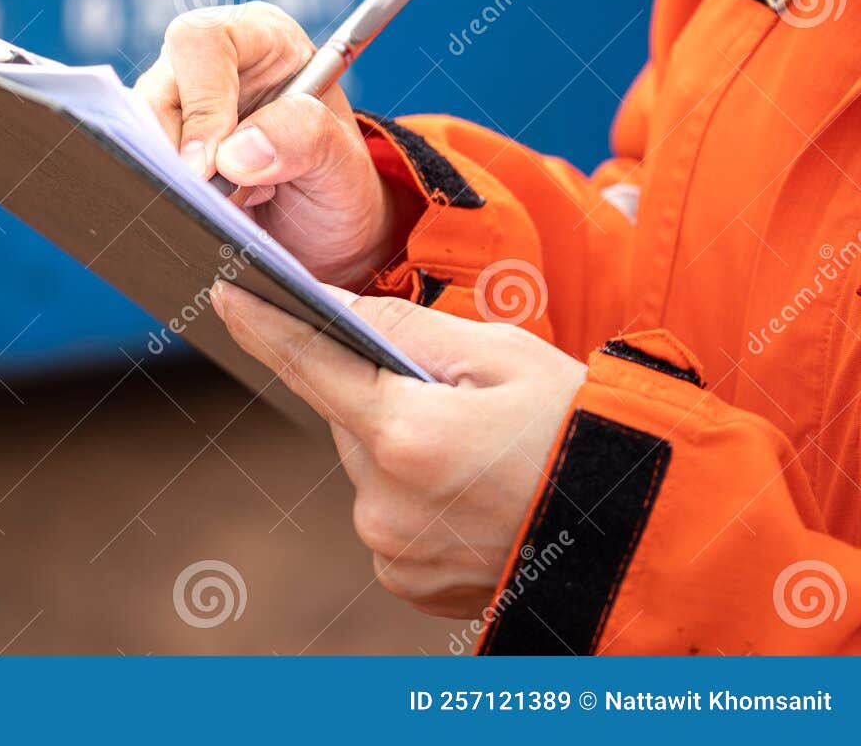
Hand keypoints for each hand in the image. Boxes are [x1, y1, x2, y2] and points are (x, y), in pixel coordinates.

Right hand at [133, 3, 418, 287]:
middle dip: (176, 149)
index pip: (204, 41)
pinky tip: (205, 210)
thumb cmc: (337, 183)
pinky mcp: (161, 148)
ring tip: (225, 204)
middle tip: (208, 195)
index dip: (201, 99)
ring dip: (173, 177)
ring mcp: (180, 107)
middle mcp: (212, 64)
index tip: (212, 163)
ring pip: (139, 130)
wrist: (323, 233)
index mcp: (262, 40)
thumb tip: (230, 155)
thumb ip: (302, 138)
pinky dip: (165, 193)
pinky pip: (138, 164)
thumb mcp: (342, 162)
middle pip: (157, 86)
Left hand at [210, 280, 584, 618]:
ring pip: (369, 466)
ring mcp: (392, 550)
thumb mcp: (506, 356)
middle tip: (458, 397)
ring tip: (483, 453)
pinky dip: (417, 493)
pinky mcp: (406, 582)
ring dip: (403, 447)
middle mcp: (383, 504)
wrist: (647, 536)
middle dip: (384, 396)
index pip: (310, 366)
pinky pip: (389, 512)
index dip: (263, 324)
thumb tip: (333, 305)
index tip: (225, 290)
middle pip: (349, 419)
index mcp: (407, 437)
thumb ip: (407, 332)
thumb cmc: (584, 432)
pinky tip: (476, 493)